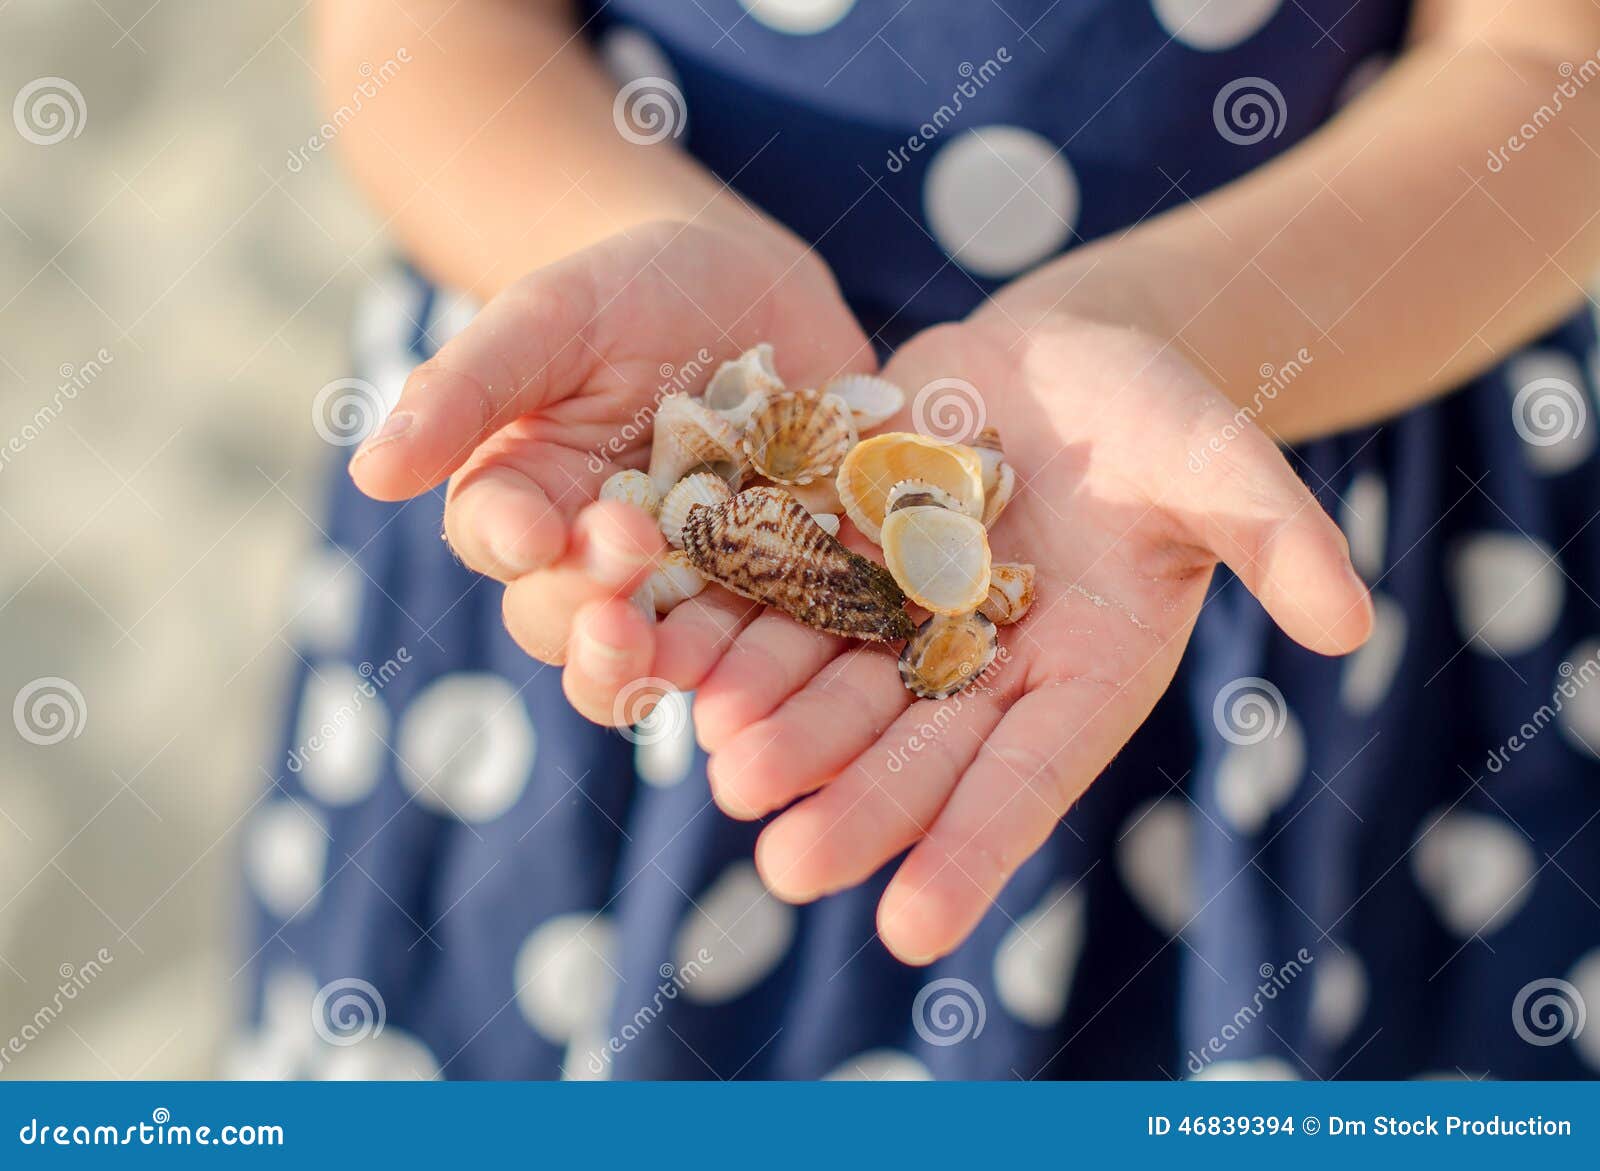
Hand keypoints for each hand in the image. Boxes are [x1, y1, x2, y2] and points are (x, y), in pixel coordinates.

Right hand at [348, 218, 873, 719]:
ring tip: (700, 666)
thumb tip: (371, 472)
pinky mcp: (785, 582)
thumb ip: (467, 388)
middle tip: (625, 604)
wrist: (751, 289)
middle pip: (581, 632)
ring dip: (686, 670)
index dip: (518, 549)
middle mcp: (603, 568)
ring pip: (678, 659)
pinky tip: (810, 641)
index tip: (539, 531)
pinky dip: (796, 649)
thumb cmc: (628, 293)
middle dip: (598, 631)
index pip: (504, 549)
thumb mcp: (550, 317)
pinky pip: (789, 632)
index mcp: (527, 506)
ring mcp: (697, 584)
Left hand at [690, 315, 1372, 963]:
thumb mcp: (1213, 458)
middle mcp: (978, 672)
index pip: (1025, 780)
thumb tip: (1351, 624)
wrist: (1047, 357)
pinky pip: (778, 606)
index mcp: (1075, 679)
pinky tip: (682, 669)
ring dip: (779, 734)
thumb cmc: (1150, 416)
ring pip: (831, 692)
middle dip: (855, 811)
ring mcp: (896, 620)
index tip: (912, 930)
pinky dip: (736, 639)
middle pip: (911, 754)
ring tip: (724, 771)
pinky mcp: (831, 558)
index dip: (971, 851)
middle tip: (790, 868)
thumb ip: (1272, 534)